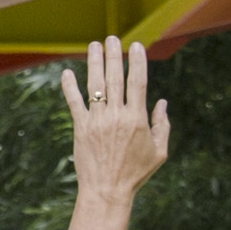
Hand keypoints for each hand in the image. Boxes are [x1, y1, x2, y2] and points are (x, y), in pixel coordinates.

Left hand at [64, 32, 168, 202]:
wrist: (108, 190)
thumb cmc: (136, 173)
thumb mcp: (159, 152)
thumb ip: (162, 126)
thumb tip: (163, 103)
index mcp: (137, 119)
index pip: (138, 82)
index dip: (137, 62)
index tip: (136, 46)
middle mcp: (116, 116)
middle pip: (115, 78)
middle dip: (114, 55)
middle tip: (112, 38)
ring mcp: (97, 121)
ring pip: (95, 85)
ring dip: (94, 63)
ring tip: (94, 46)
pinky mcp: (80, 128)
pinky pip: (74, 102)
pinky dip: (70, 87)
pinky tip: (67, 73)